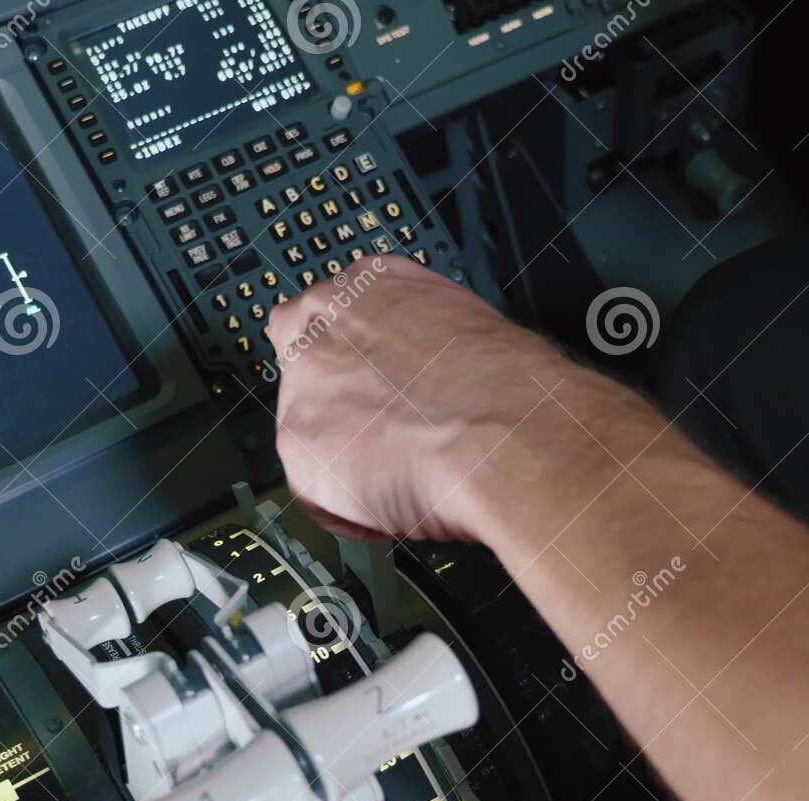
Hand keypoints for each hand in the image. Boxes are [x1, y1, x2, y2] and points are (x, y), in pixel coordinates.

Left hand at [266, 256, 570, 540]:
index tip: (387, 391)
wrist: (505, 435)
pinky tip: (403, 505)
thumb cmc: (511, 388)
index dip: (366, 364)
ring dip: (350, 461)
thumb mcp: (470, 331)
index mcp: (373, 282)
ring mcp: (303, 381)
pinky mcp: (297, 443)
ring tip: (409, 478)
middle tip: (389, 438)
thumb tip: (430, 379)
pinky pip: (318, 492)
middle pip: (309, 368)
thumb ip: (423, 345)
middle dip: (343, 407)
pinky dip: (355, 511)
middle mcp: (323, 320)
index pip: (340, 319)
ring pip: (312, 434)